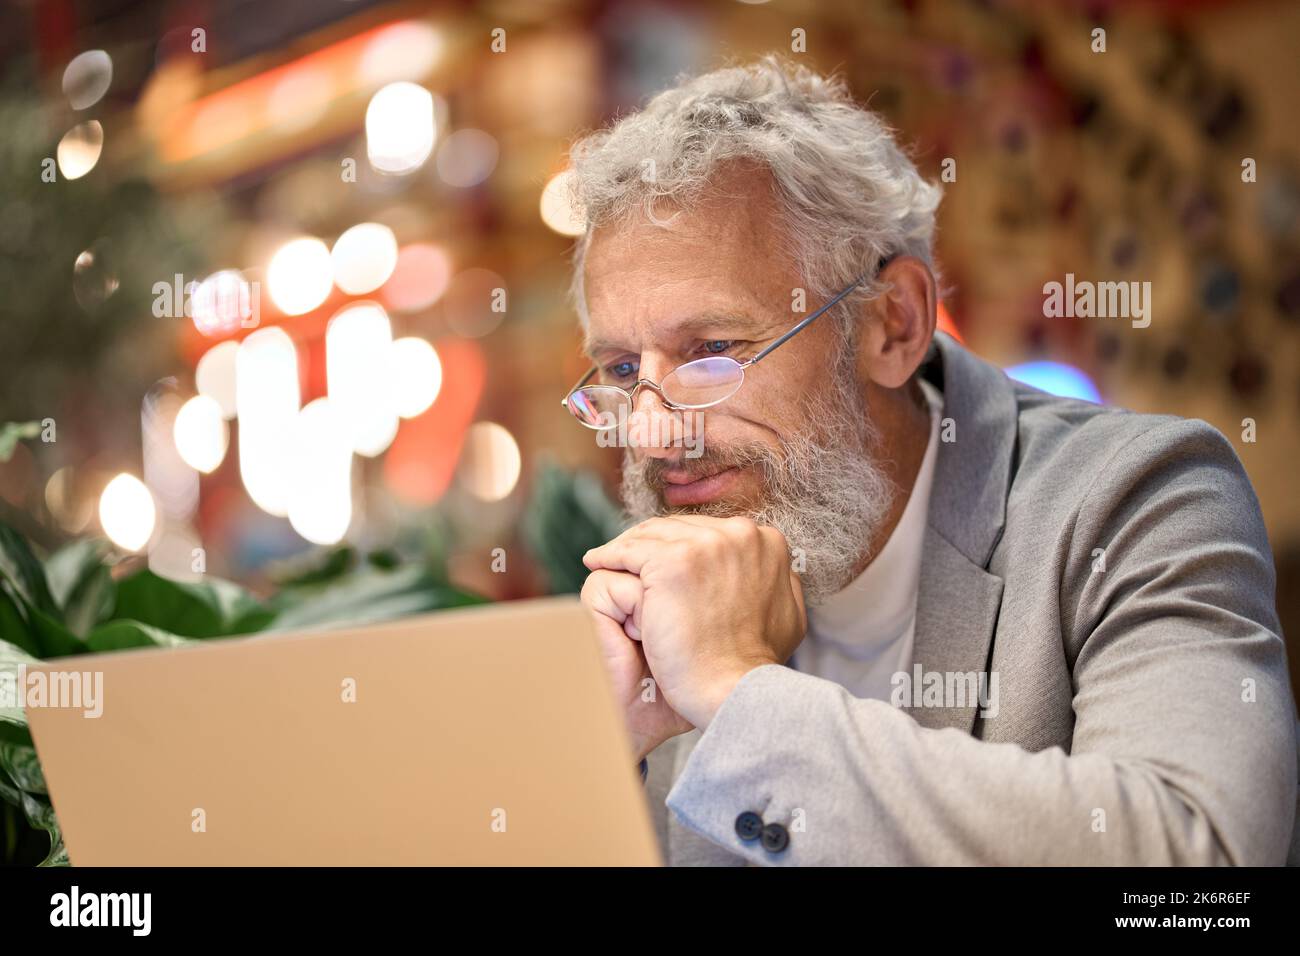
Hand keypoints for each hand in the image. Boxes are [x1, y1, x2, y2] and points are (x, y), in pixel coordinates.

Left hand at [583, 515, 806, 728]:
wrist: (735, 687)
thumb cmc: (755, 663)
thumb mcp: (787, 613)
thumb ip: (779, 583)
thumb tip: (772, 572)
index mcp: (766, 540)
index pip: (710, 531)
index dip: (683, 544)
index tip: (663, 558)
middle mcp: (739, 533)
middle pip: (680, 527)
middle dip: (652, 541)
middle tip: (628, 556)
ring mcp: (704, 546)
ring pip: (652, 535)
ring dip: (628, 546)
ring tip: (606, 558)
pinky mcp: (671, 563)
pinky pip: (628, 552)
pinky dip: (609, 556)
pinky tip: (595, 563)